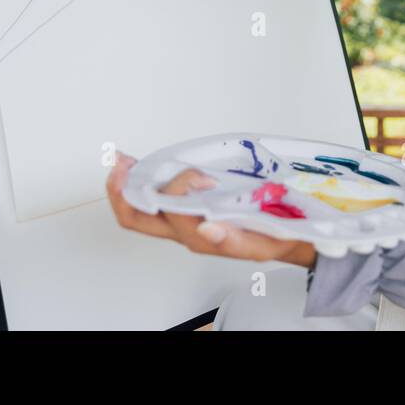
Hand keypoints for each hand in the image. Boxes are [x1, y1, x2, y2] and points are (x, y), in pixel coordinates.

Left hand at [106, 152, 317, 269]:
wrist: (284, 239)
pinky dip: (139, 181)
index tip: (202, 175)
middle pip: (137, 219)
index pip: (172, 212)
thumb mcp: (260, 244)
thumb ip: (233, 239)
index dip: (179, 188)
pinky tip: (136, 166)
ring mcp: (179, 221)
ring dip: (126, 184)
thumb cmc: (272, 238)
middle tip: (120, 164)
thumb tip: (207, 227)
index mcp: (199, 238)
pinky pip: (151, 200)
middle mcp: (182, 230)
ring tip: (123, 160)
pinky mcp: (183, 211)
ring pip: (139, 209)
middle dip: (123, 192)